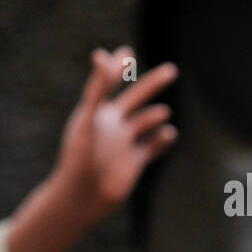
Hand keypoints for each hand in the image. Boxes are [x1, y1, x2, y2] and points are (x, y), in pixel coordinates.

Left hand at [55, 46, 177, 224]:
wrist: (80, 199)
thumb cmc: (79, 159)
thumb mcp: (90, 119)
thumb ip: (98, 88)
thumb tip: (102, 54)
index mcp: (96, 115)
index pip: (107, 85)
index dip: (117, 68)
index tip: (126, 53)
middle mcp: (111, 128)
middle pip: (136, 100)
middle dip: (152, 85)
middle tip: (171, 70)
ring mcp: (122, 145)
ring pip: (144, 124)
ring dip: (154, 116)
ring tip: (163, 112)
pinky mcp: (133, 164)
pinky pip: (152, 147)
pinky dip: (162, 140)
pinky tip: (169, 134)